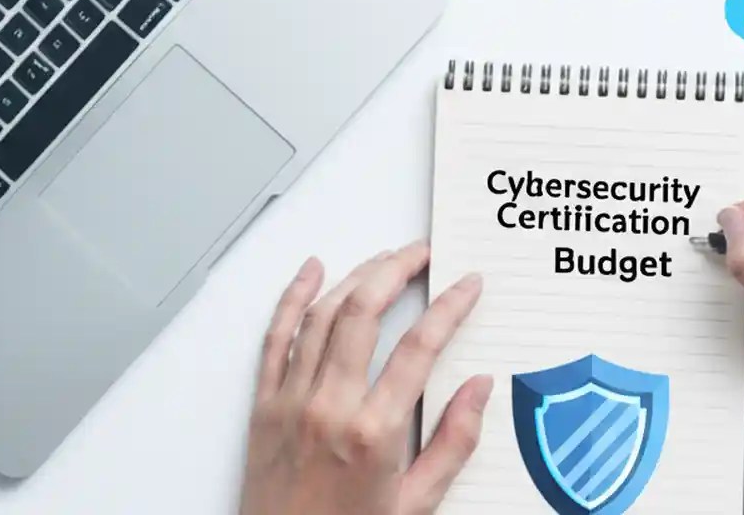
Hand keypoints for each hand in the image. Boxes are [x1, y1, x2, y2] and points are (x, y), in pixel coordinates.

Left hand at [240, 243, 491, 514]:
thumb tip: (479, 390)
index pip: (421, 346)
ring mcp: (291, 400)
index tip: (466, 286)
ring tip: (384, 259)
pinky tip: (311, 273)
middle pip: (365, 311)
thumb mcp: (417, 504)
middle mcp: (329, 406)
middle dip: (398, 270)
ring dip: (356, 276)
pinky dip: (292, 298)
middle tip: (422, 254)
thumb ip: (454, 443)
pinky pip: (275, 337)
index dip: (450, 307)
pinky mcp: (264, 405)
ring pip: (323, 315)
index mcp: (374, 432)